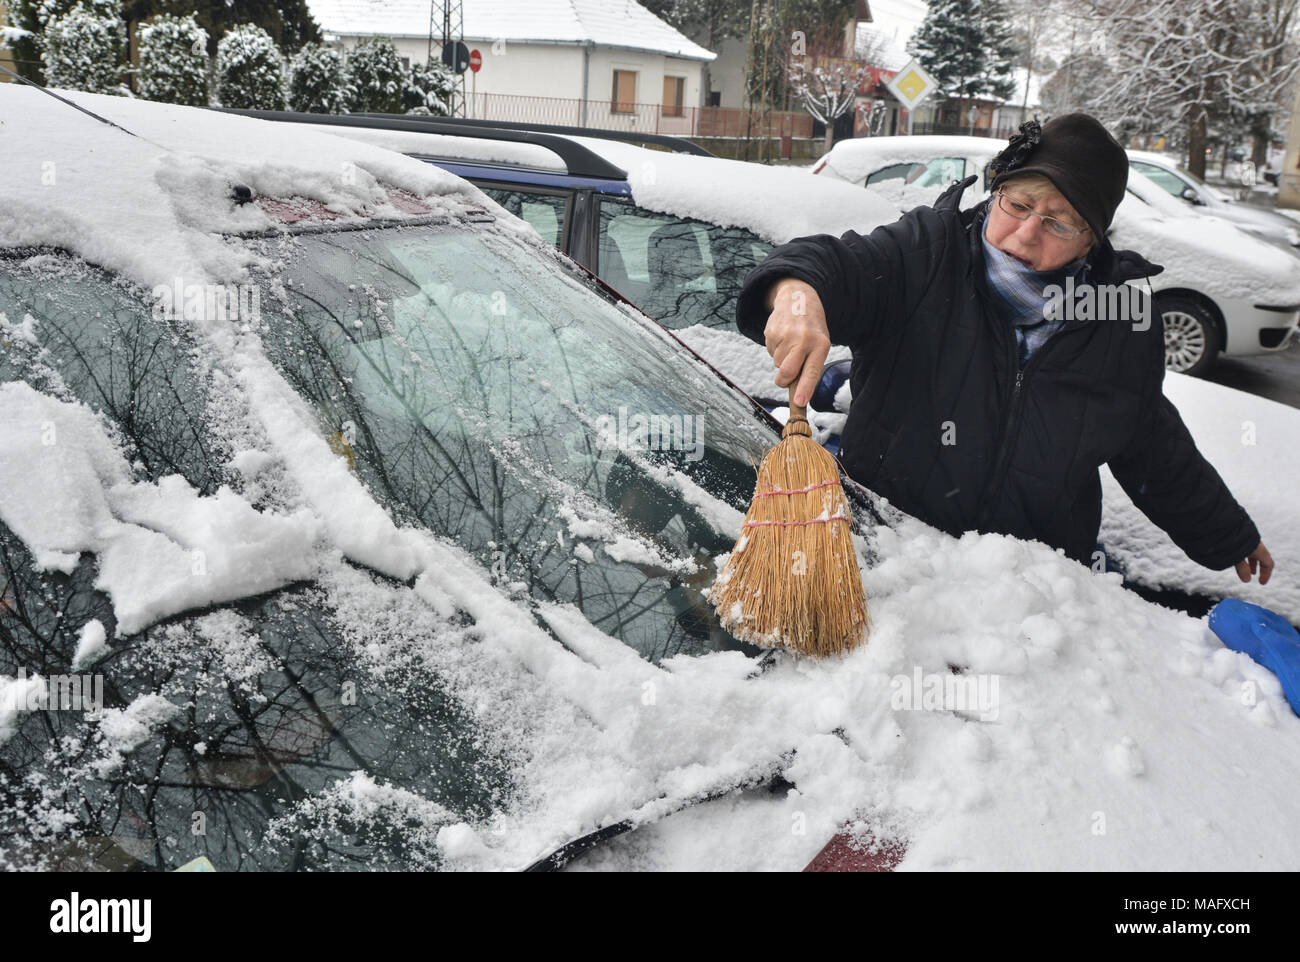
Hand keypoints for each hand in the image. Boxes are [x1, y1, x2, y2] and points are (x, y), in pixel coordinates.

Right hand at [764, 278, 830, 407]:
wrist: (798, 299)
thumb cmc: (812, 330)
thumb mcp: (819, 344)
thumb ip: (810, 366)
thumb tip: (798, 392)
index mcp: (820, 344)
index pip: (811, 371)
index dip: (804, 389)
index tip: (799, 402)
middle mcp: (803, 339)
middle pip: (787, 371)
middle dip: (783, 380)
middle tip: (784, 378)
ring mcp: (786, 335)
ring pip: (777, 363)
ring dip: (781, 360)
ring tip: (790, 344)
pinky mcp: (772, 332)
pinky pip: (770, 352)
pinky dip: (775, 349)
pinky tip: (783, 338)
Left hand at [1235, 542, 1273, 584]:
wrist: (1223, 522)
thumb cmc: (1231, 541)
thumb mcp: (1237, 557)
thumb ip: (1242, 568)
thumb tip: (1247, 580)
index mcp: (1259, 549)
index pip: (1268, 563)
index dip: (1266, 574)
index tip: (1261, 583)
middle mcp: (1255, 544)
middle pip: (1262, 557)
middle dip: (1259, 567)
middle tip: (1254, 574)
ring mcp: (1248, 540)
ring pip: (1253, 553)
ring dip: (1251, 562)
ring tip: (1248, 570)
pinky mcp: (1239, 539)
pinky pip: (1246, 548)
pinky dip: (1244, 556)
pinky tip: (1238, 560)